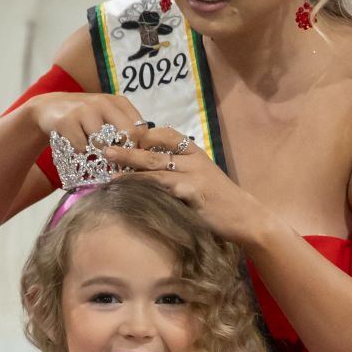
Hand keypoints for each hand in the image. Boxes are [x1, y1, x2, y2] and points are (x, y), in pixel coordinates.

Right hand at [28, 90, 145, 157]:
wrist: (48, 108)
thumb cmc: (84, 118)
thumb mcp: (107, 116)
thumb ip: (125, 129)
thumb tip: (144, 156)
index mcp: (118, 102)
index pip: (141, 128)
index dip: (139, 148)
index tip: (132, 160)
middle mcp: (103, 102)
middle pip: (128, 135)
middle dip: (124, 153)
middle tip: (114, 162)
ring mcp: (84, 110)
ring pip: (103, 145)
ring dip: (98, 155)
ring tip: (91, 152)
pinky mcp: (67, 121)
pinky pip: (81, 149)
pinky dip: (80, 155)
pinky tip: (75, 147)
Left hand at [102, 126, 264, 245]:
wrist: (245, 217)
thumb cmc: (221, 202)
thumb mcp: (202, 179)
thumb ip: (181, 172)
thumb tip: (151, 172)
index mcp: (195, 152)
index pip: (167, 133)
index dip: (145, 134)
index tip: (126, 138)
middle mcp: (193, 159)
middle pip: (155, 149)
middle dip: (129, 148)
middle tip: (106, 148)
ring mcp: (193, 176)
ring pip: (156, 166)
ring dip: (130, 166)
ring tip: (110, 167)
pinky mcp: (193, 193)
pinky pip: (163, 187)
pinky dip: (143, 186)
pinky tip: (128, 190)